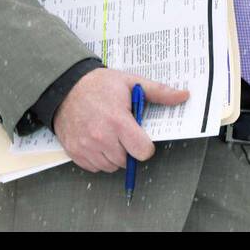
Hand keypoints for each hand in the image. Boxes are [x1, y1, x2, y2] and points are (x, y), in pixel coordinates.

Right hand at [52, 68, 189, 172]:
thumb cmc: (100, 85)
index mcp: (118, 121)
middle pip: (126, 161)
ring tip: (111, 136)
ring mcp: (86, 147)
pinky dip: (99, 159)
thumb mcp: (131, 82)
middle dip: (129, 149)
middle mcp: (101, 137)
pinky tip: (98, 141)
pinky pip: (94, 167)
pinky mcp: (74, 152)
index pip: (142, 151)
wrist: (65, 88)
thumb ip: (159, 92)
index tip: (141, 136)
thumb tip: (183, 96)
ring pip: (111, 167)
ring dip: (115, 156)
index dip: (146, 146)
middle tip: (124, 133)